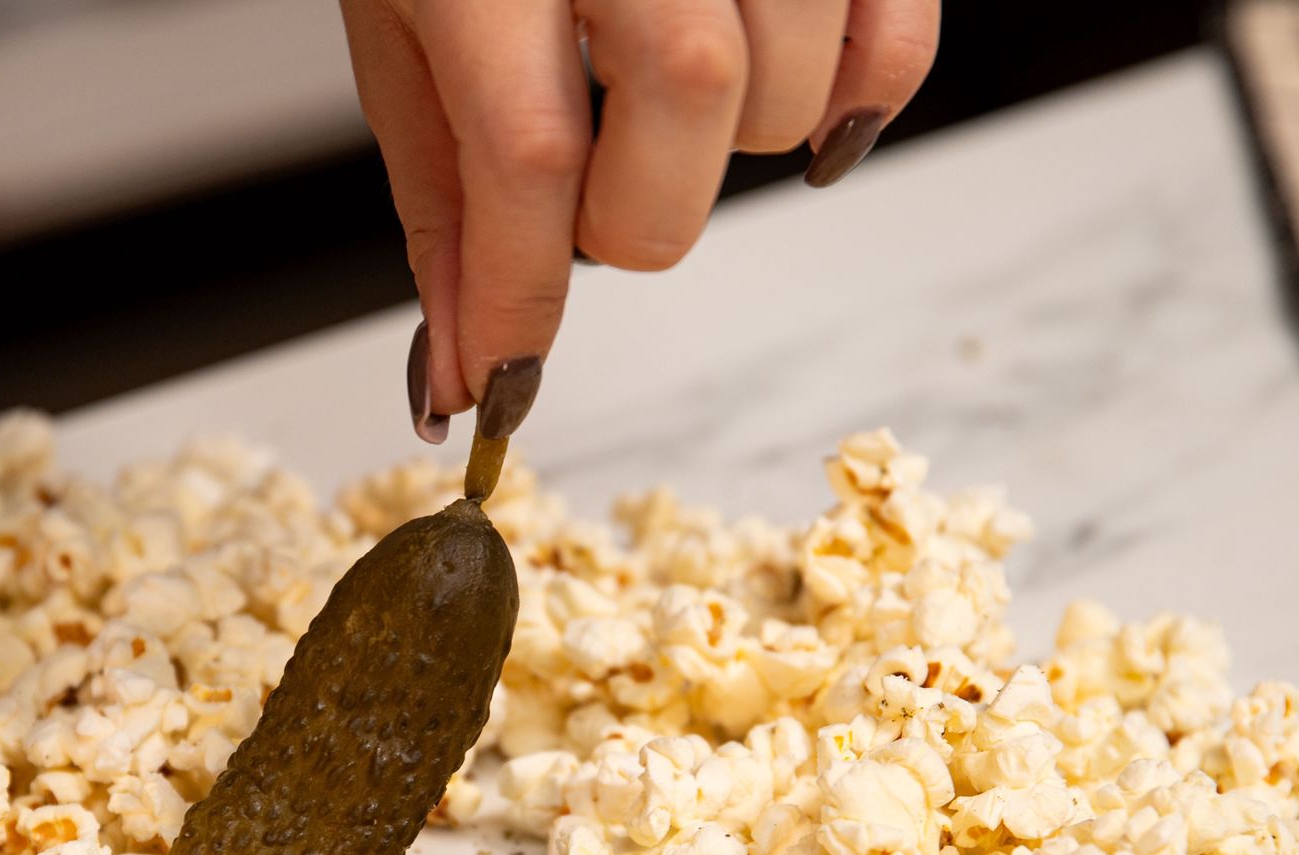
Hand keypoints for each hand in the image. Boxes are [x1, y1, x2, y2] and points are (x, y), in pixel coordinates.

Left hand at [341, 0, 939, 438]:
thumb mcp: (405, 26)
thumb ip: (444, 199)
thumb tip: (465, 369)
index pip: (525, 150)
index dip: (521, 296)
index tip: (507, 375)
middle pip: (685, 99)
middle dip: (641, 215)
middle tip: (599, 210)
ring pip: (787, 83)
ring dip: (733, 154)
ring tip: (669, 106)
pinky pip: (894, 30)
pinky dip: (862, 95)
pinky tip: (802, 106)